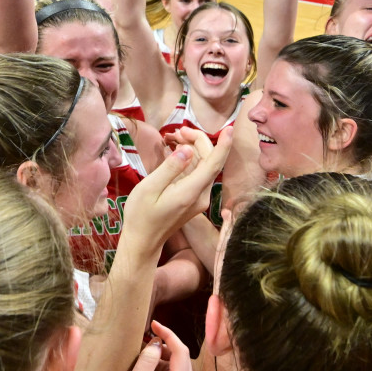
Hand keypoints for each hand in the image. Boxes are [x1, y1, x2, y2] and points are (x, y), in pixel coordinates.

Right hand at [107, 320, 194, 370]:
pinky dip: (162, 370)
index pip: (181, 351)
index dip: (168, 334)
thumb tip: (156, 342)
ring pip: (178, 369)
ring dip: (163, 359)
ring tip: (143, 358)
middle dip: (166, 347)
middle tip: (147, 340)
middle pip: (182, 360)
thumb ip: (149, 358)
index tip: (153, 324)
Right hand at [124, 127, 231, 244]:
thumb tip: (187, 150)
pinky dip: (190, 160)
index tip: (230, 129)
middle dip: (198, 141)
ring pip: (204, 167)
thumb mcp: (149, 188)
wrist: (143, 241)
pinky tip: (177, 153)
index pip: (213, 164)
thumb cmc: (141, 215)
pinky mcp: (195, 200)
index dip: (223, 145)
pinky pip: (198, 175)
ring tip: (173, 138)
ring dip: (193, 149)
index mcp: (191, 192)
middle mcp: (201, 196)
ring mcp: (199, 199)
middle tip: (177, 131)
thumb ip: (170, 168)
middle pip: (209, 162)